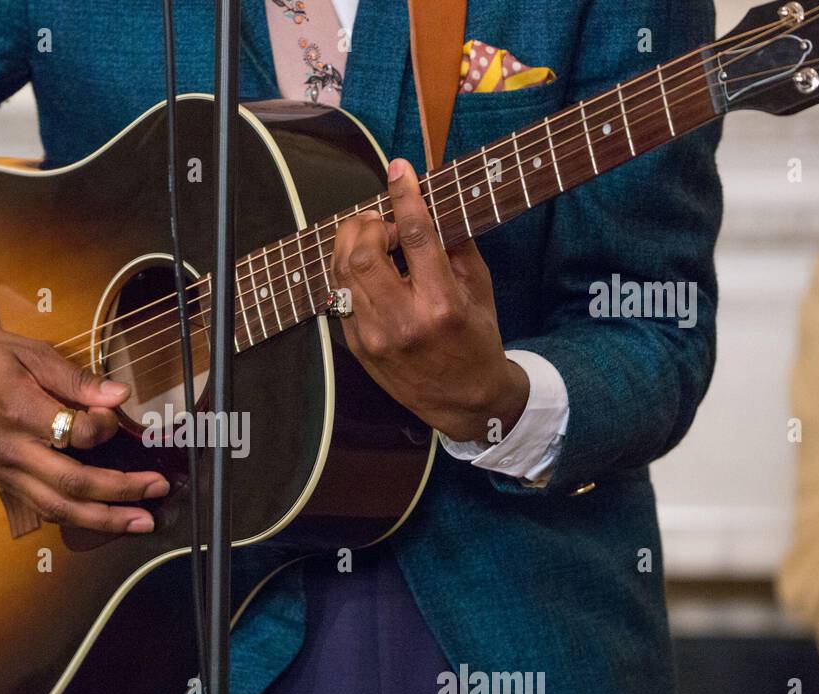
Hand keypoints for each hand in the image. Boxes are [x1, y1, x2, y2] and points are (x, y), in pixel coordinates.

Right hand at [0, 310, 167, 533]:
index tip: (117, 414)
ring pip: (59, 507)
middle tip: (158, 491)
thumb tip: (119, 394)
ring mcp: (6, 471)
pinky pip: (45, 507)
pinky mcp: (4, 480)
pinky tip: (106, 519)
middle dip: (120, 492)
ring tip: (141, 522)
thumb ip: (75, 378)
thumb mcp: (28, 352)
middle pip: (72, 484)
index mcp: (18, 410)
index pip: (73, 434)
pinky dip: (78, 517)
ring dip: (104, 519)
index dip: (104, 428)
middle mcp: (12, 449)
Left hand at [331, 158, 528, 442]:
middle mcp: (403, 321)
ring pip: (343, 273)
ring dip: (351, 243)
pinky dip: (347, 272)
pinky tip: (363, 265)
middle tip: (382, 219)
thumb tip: (431, 202)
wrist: (463, 400)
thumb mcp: (479, 289)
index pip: (416, 236)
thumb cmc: (476, 339)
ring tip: (370, 236)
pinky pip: (339, 296)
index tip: (399, 169)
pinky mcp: (358, 347)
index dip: (404, 196)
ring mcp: (375, 337)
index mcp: (441, 304)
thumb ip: (456, 245)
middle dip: (368, 223)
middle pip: (364, 252)